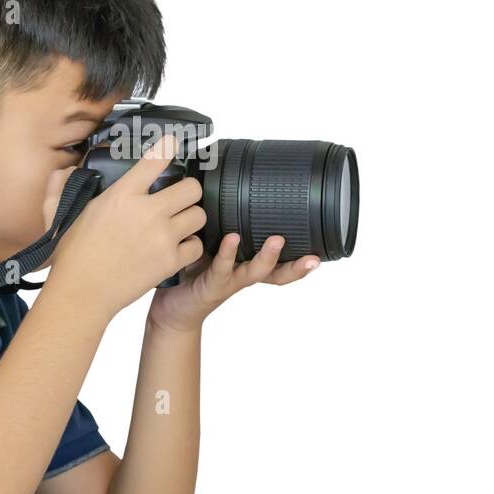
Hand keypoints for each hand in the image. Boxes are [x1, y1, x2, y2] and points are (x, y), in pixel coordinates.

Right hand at [43, 133, 206, 320]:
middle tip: (179, 198)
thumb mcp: (58, 213)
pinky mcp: (170, 261)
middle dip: (187, 191)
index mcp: (121, 195)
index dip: (168, 147)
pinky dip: (189, 246)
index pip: (155, 160)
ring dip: (190, 218)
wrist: (82, 292)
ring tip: (179, 224)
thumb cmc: (70, 255)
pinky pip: (196, 245)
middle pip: (191, 188)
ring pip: (199, 215)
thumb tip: (65, 170)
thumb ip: (60, 186)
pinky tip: (176, 247)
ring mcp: (161, 237)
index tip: (172, 144)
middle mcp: (147, 212)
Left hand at [146, 232, 320, 334]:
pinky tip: (232, 239)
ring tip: (277, 242)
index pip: (281, 265)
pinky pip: (221, 268)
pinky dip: (228, 253)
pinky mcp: (210, 285)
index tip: (321, 254)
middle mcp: (243, 275)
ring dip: (267, 258)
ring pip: (254, 272)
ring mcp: (229, 281)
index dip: (301, 263)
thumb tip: (222, 185)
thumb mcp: (210, 246)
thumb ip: (220, 224)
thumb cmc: (192, 272)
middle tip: (313, 257)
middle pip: (277, 274)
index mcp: (247, 266)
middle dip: (296, 266)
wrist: (172, 307)